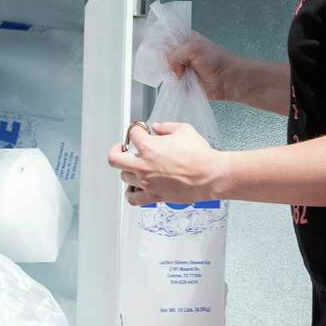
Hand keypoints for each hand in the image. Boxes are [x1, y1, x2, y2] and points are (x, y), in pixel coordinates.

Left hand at [107, 122, 225, 205]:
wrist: (210, 175)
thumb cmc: (200, 155)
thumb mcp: (184, 130)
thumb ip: (167, 126)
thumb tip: (158, 127)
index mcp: (149, 147)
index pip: (133, 134)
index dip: (136, 130)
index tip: (140, 131)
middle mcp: (143, 165)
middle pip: (115, 158)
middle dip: (116, 150)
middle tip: (122, 148)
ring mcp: (147, 182)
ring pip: (124, 176)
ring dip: (128, 170)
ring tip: (134, 167)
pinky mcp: (154, 195)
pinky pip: (133, 198)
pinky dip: (130, 194)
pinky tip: (133, 189)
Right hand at [167, 31, 236, 101]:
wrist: (228, 79)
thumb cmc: (216, 60)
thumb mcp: (194, 48)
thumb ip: (176, 53)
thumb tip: (171, 66)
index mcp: (184, 40)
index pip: (166, 40)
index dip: (163, 46)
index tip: (167, 53)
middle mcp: (182, 53)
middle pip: (164, 56)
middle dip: (167, 62)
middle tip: (179, 66)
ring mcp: (182, 67)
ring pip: (166, 70)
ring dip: (172, 74)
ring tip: (183, 75)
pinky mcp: (183, 80)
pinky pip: (172, 82)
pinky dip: (174, 84)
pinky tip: (181, 82)